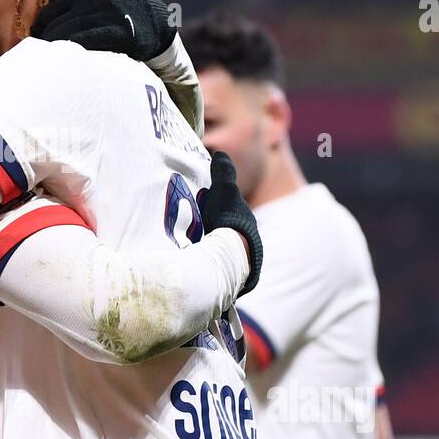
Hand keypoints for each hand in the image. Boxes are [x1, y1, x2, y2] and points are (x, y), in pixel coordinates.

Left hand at [31, 0, 174, 61]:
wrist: (152, 20)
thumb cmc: (115, 2)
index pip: (49, 8)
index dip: (41, 26)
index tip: (41, 38)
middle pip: (52, 21)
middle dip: (45, 39)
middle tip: (43, 53)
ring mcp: (106, 12)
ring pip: (64, 32)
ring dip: (54, 48)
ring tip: (52, 60)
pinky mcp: (117, 31)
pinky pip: (83, 41)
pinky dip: (71, 50)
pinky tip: (69, 58)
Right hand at [198, 151, 262, 293]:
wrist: (229, 260)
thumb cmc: (228, 224)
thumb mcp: (224, 192)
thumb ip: (223, 173)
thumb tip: (220, 154)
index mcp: (246, 225)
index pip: (232, 216)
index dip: (218, 211)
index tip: (202, 210)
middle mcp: (248, 246)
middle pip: (228, 236)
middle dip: (215, 233)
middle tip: (194, 231)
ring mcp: (241, 266)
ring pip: (224, 255)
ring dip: (210, 252)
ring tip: (189, 251)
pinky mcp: (230, 284)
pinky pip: (217, 272)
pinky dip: (208, 268)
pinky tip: (195, 268)